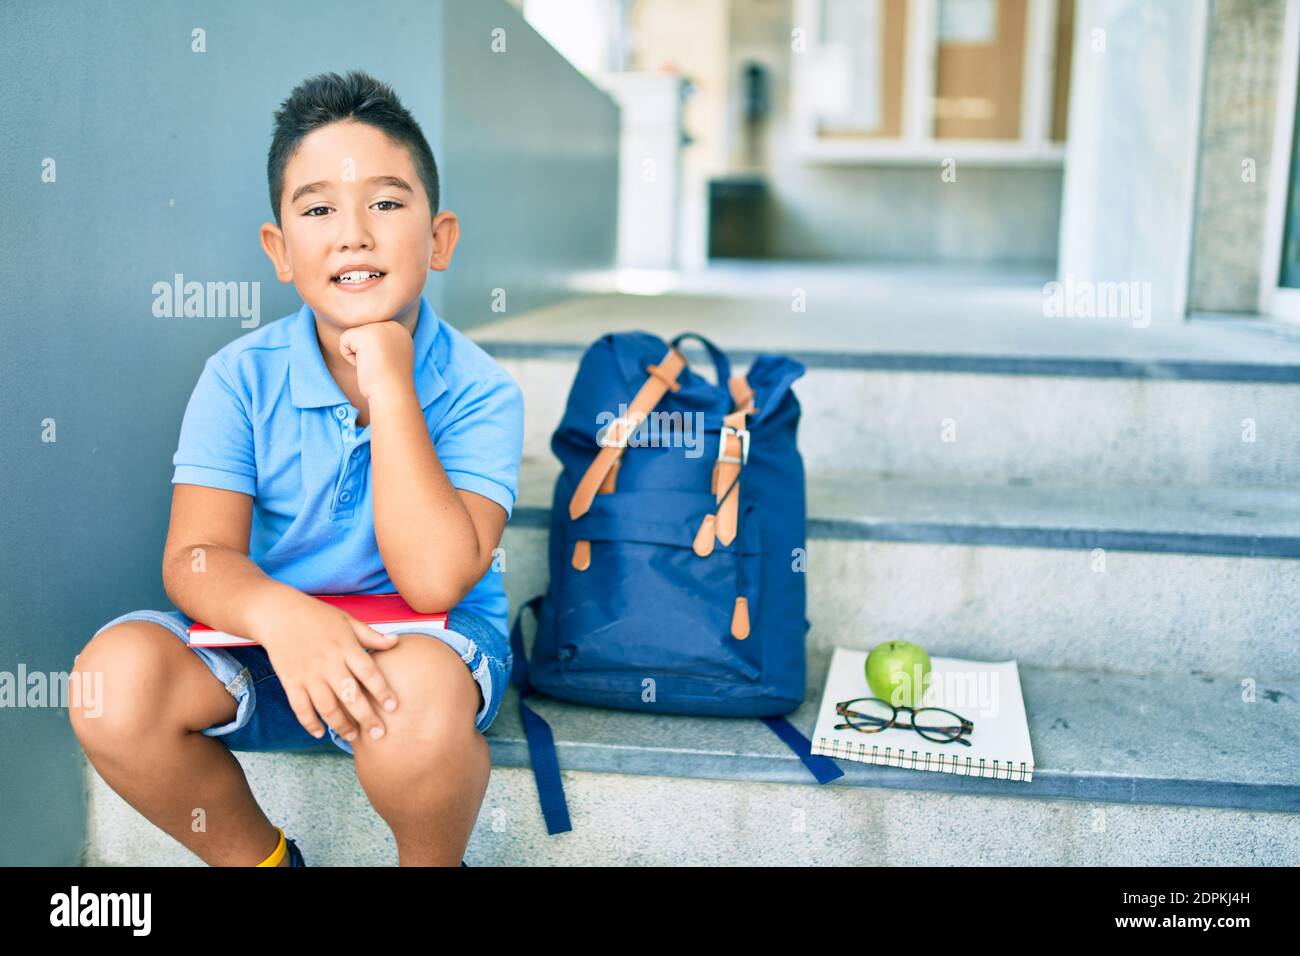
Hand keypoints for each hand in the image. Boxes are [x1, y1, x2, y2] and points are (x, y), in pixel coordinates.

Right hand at [254, 596, 401, 742]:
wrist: (279, 614)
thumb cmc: (318, 616)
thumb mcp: (347, 621)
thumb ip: (371, 636)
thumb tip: (396, 642)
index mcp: (345, 647)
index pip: (368, 673)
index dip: (382, 691)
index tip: (394, 707)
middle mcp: (328, 663)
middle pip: (350, 695)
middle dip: (366, 717)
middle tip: (380, 734)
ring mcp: (308, 675)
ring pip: (327, 707)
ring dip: (341, 725)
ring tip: (353, 737)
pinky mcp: (290, 682)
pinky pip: (300, 708)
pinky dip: (310, 723)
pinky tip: (320, 733)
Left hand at [337, 320, 414, 402]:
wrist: (393, 395)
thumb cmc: (390, 384)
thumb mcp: (393, 358)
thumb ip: (383, 345)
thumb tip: (365, 344)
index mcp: (400, 331)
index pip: (371, 336)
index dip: (373, 355)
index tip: (387, 366)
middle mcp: (393, 325)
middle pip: (361, 334)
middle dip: (364, 354)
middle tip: (380, 367)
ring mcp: (380, 327)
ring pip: (352, 337)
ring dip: (357, 356)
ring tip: (374, 366)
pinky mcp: (366, 333)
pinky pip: (344, 340)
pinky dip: (349, 357)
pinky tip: (366, 365)